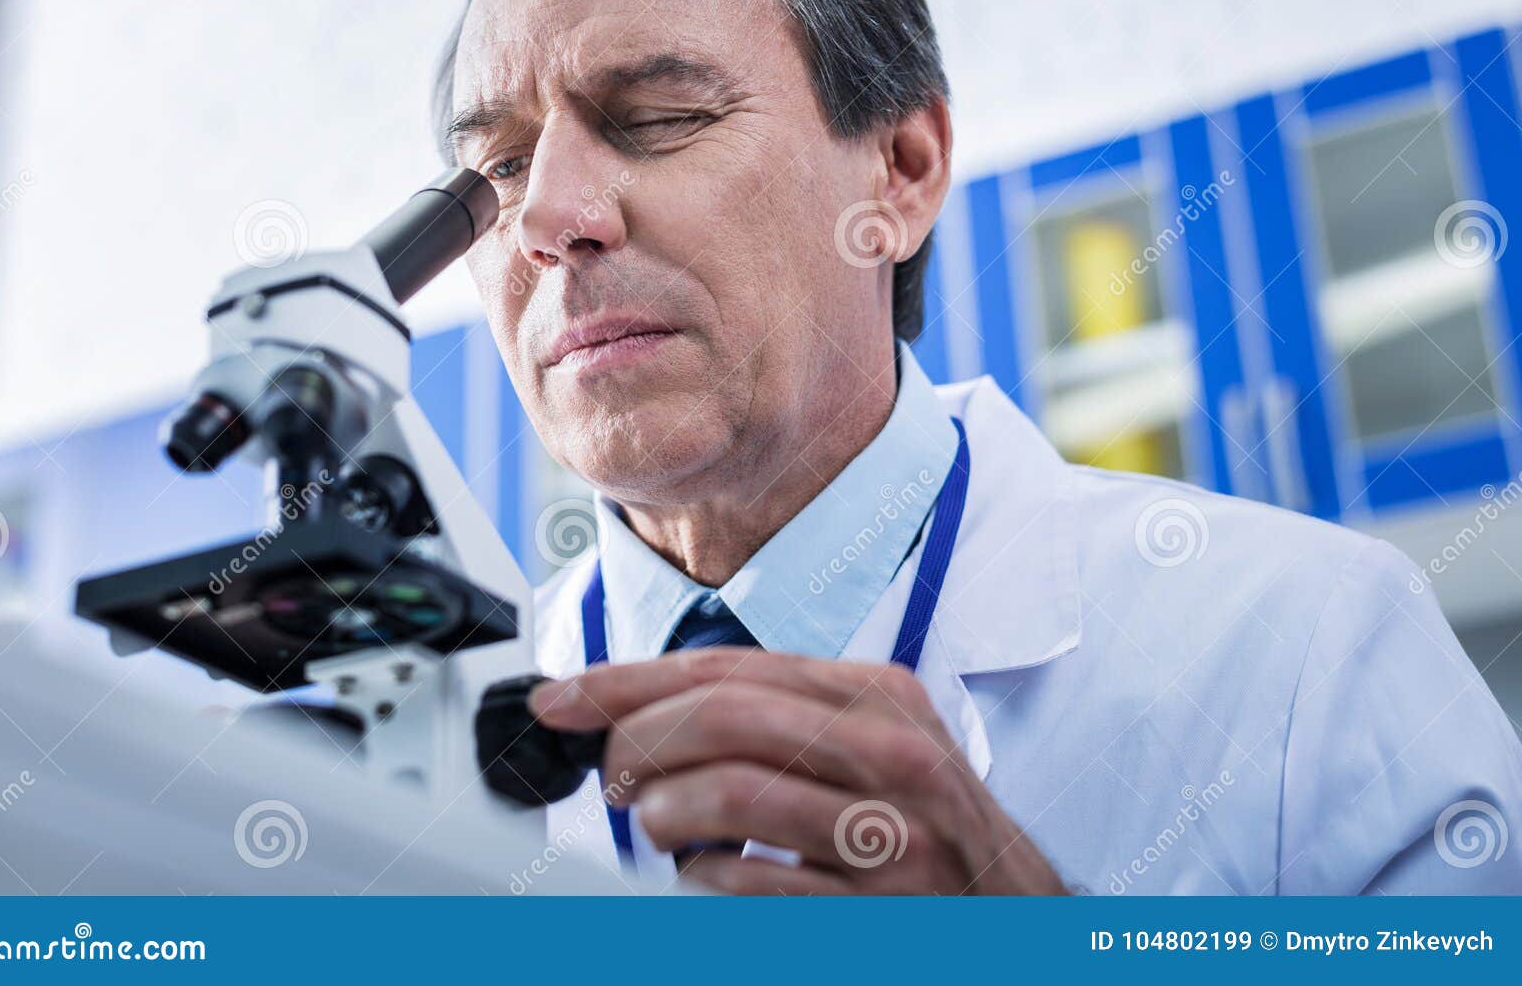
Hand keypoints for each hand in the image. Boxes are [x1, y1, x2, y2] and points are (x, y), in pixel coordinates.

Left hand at [529, 647, 1066, 894]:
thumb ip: (781, 715)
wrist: (1015, 911)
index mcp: (877, 695)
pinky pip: (754, 883)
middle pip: (725, 716)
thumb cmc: (921, 824)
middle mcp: (891, 752)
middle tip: (614, 775)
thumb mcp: (870, 743)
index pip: (729, 668)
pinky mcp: (876, 910)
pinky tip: (703, 877)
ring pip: (733, 794)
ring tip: (658, 826)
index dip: (630, 680)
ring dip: (665, 814)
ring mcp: (889, 832)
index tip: (564, 698)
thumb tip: (647, 708)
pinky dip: (703, 880)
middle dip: (639, 740)